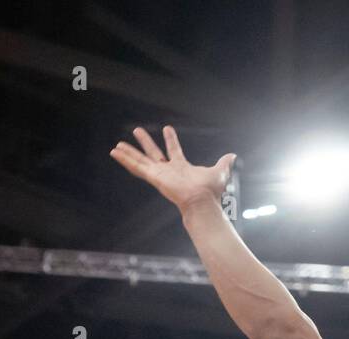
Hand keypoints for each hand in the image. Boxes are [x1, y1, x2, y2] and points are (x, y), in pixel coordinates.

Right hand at [110, 125, 234, 213]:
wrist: (202, 200)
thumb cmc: (210, 190)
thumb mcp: (219, 171)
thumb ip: (224, 163)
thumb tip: (233, 156)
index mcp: (181, 168)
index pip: (174, 151)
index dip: (171, 140)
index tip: (168, 128)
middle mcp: (168, 171)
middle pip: (153, 153)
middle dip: (146, 142)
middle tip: (137, 130)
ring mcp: (159, 174)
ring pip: (140, 160)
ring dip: (129, 152)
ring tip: (117, 145)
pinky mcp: (153, 177)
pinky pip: (136, 167)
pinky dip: (125, 160)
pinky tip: (115, 153)